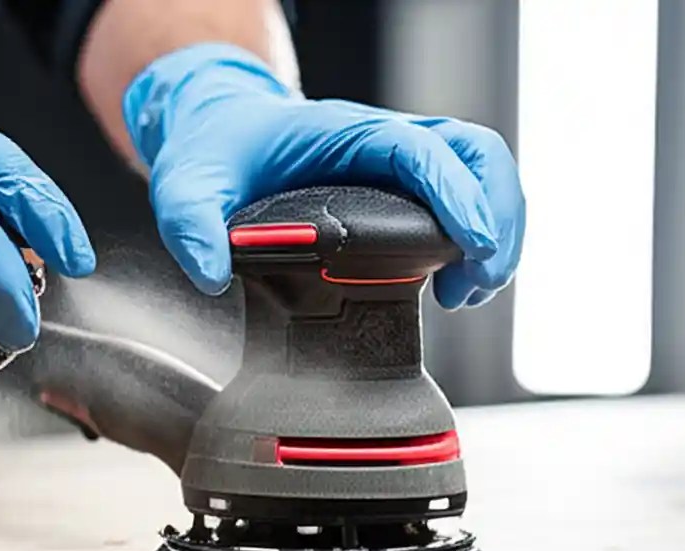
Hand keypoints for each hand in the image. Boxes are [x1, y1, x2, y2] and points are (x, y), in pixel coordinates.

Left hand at [122, 43, 524, 307]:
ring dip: (495, 232)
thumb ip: (190, 225)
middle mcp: (382, 140)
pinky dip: (475, 239)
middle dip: (498, 219)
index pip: (422, 151)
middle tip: (479, 282)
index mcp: (342, 132)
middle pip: (476, 155)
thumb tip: (213, 273)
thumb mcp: (186, 184)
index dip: (457, 196)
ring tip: (470, 291)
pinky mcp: (402, 185)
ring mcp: (398, 160)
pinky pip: (462, 197)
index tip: (472, 246)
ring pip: (480, 175)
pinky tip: (454, 284)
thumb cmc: (213, 148)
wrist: (218, 126)